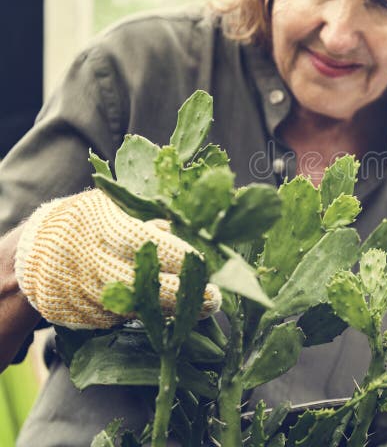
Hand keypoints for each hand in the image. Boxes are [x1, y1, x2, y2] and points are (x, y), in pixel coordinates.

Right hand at [14, 188, 219, 328]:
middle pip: (146, 285)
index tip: (207, 262)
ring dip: (172, 311)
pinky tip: (167, 312)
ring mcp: (89, 295)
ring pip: (138, 309)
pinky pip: (123, 319)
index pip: (148, 244)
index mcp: (105, 229)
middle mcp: (96, 265)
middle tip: (214, 298)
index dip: (180, 256)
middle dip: (184, 294)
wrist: (33, 253)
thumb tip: (186, 226)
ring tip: (200, 308)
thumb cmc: (85, 221)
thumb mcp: (112, 207)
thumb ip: (146, 216)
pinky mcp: (86, 317)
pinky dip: (147, 316)